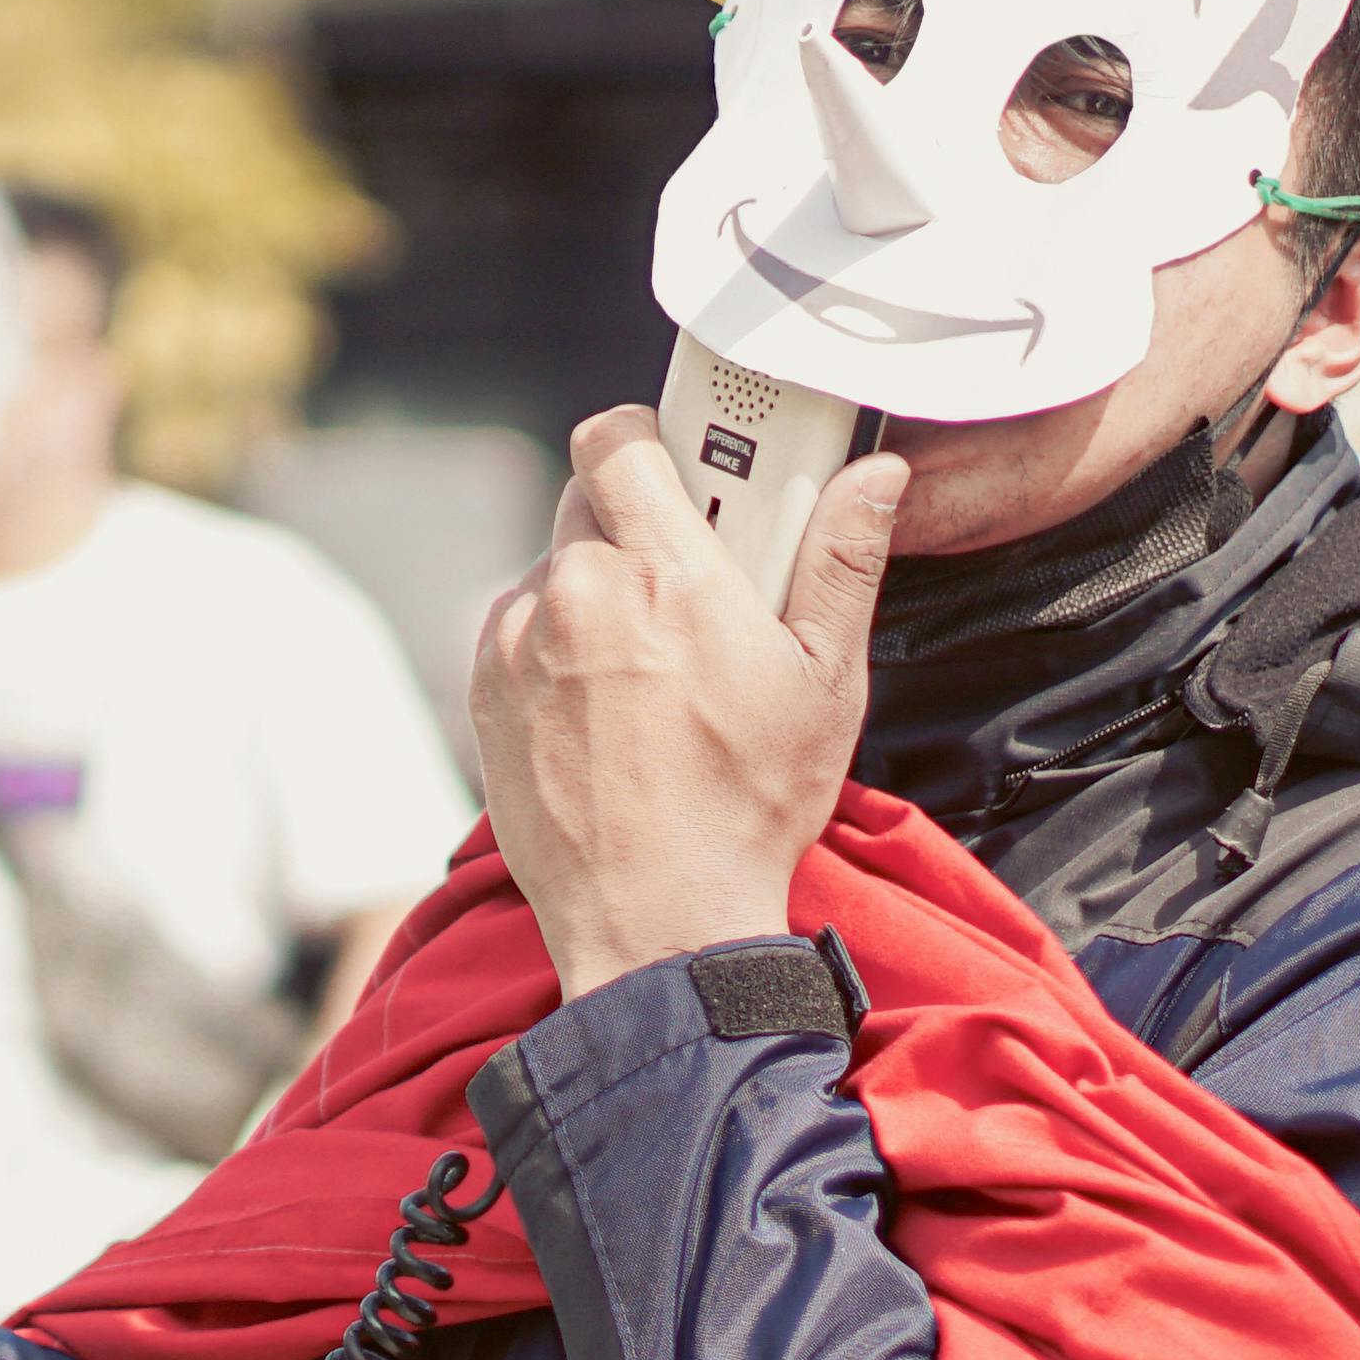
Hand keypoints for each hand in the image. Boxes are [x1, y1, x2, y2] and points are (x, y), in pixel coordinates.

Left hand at [470, 408, 903, 1000]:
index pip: (616, 439)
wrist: (657, 922)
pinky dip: (554, 650)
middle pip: (586, 504)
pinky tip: (605, 711)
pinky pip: (517, 633)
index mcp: (664, 573)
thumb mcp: (825, 683)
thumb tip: (876, 474)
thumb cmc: (751, 806)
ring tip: (649, 671)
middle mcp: (578, 593)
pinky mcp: (483, 693)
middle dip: (633, 528)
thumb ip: (842, 562)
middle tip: (688, 587)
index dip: (642, 437)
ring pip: (552, 572)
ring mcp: (519, 645)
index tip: (676, 466)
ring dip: (593, 595)